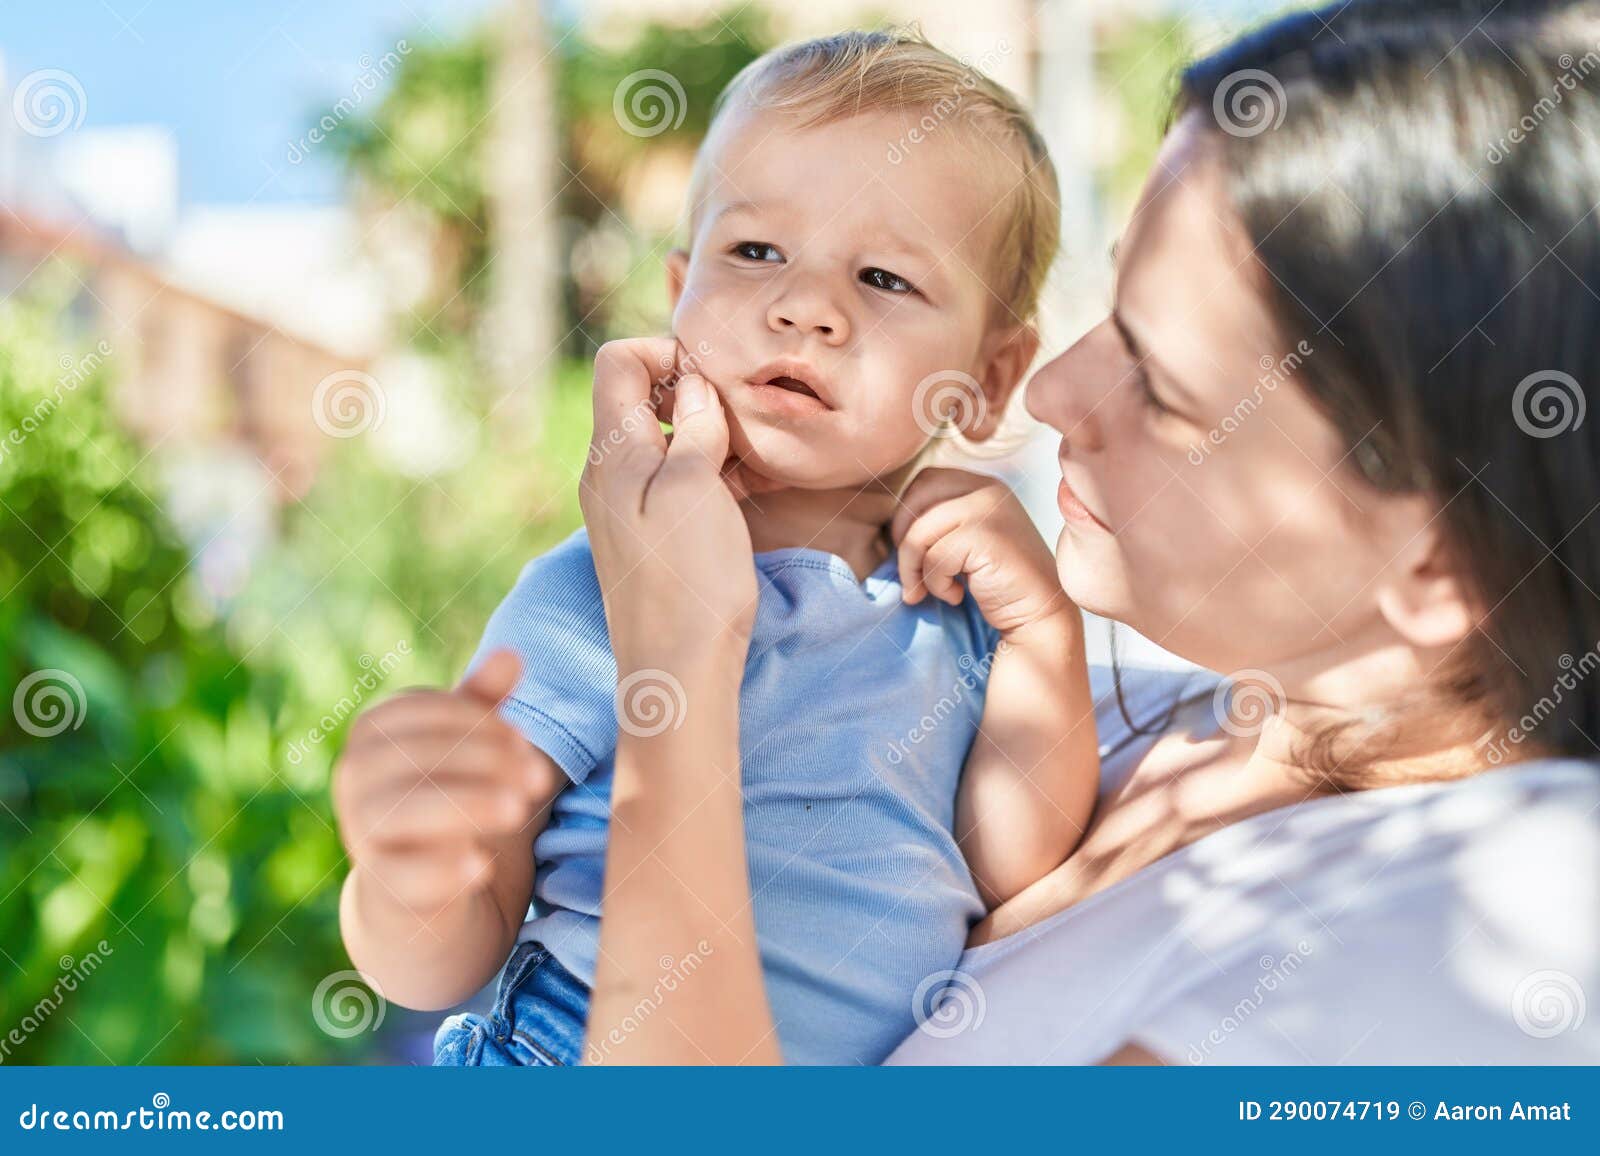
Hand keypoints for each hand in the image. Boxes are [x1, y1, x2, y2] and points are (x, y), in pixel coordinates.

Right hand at [332, 650, 559, 917]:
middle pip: (419, 758)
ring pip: (406, 811)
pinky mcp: (378, 885)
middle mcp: (354, 776)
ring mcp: (360, 830)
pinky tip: (481, 867)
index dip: (478, 722)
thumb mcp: (464, 742)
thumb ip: (483, 701)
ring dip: (467, 807)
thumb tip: (512, 654)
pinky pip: (402, 877)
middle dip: (486, 763)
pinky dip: (442, 872)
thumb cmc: (443, 789)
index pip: (423, 712)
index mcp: (373, 730)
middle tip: (540, 777)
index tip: (525, 741)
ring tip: (518, 810)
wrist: (417, 879)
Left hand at [581, 338, 757, 667]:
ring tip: (758, 453)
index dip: (666, 351)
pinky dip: (710, 472)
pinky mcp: (647, 538)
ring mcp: (624, 508)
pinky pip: (674, 483)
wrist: (677, 671)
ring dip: (710, 436)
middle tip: (745, 413)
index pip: (618, 361)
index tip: (716, 375)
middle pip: (640, 398)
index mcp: (611, 452)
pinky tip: (752, 486)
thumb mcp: (697, 486)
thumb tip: (693, 383)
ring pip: (664, 443)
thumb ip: (694, 425)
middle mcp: (607, 474)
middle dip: (695, 392)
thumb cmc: (690, 578)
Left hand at [891, 467, 1071, 635]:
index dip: (907, 515)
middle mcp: (988, 489)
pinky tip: (957, 596)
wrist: (1040, 614)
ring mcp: (989, 510)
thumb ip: (941, 523)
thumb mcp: (968, 541)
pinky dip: (936, 584)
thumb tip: (888, 529)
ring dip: (913, 569)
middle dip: (902, 540)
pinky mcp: (987, 537)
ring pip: (919, 532)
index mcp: (983, 485)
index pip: (925, 481)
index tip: (913, 551)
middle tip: (912, 575)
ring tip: (928, 592)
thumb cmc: (999, 583)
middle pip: (916, 498)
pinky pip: (935, 557)